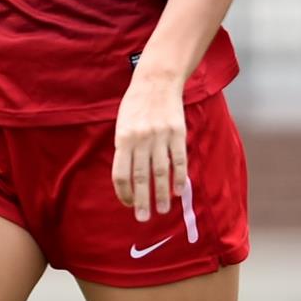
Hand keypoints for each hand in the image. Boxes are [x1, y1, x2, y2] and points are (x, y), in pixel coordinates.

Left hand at [113, 70, 187, 220]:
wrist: (157, 81)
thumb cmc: (135, 105)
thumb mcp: (121, 124)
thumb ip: (123, 149)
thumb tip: (127, 178)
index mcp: (123, 138)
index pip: (121, 173)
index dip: (124, 192)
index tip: (128, 204)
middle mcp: (141, 139)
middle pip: (141, 177)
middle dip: (142, 201)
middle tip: (143, 219)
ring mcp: (160, 136)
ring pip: (161, 172)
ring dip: (161, 194)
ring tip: (161, 210)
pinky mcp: (177, 133)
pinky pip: (178, 160)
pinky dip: (179, 178)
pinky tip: (177, 191)